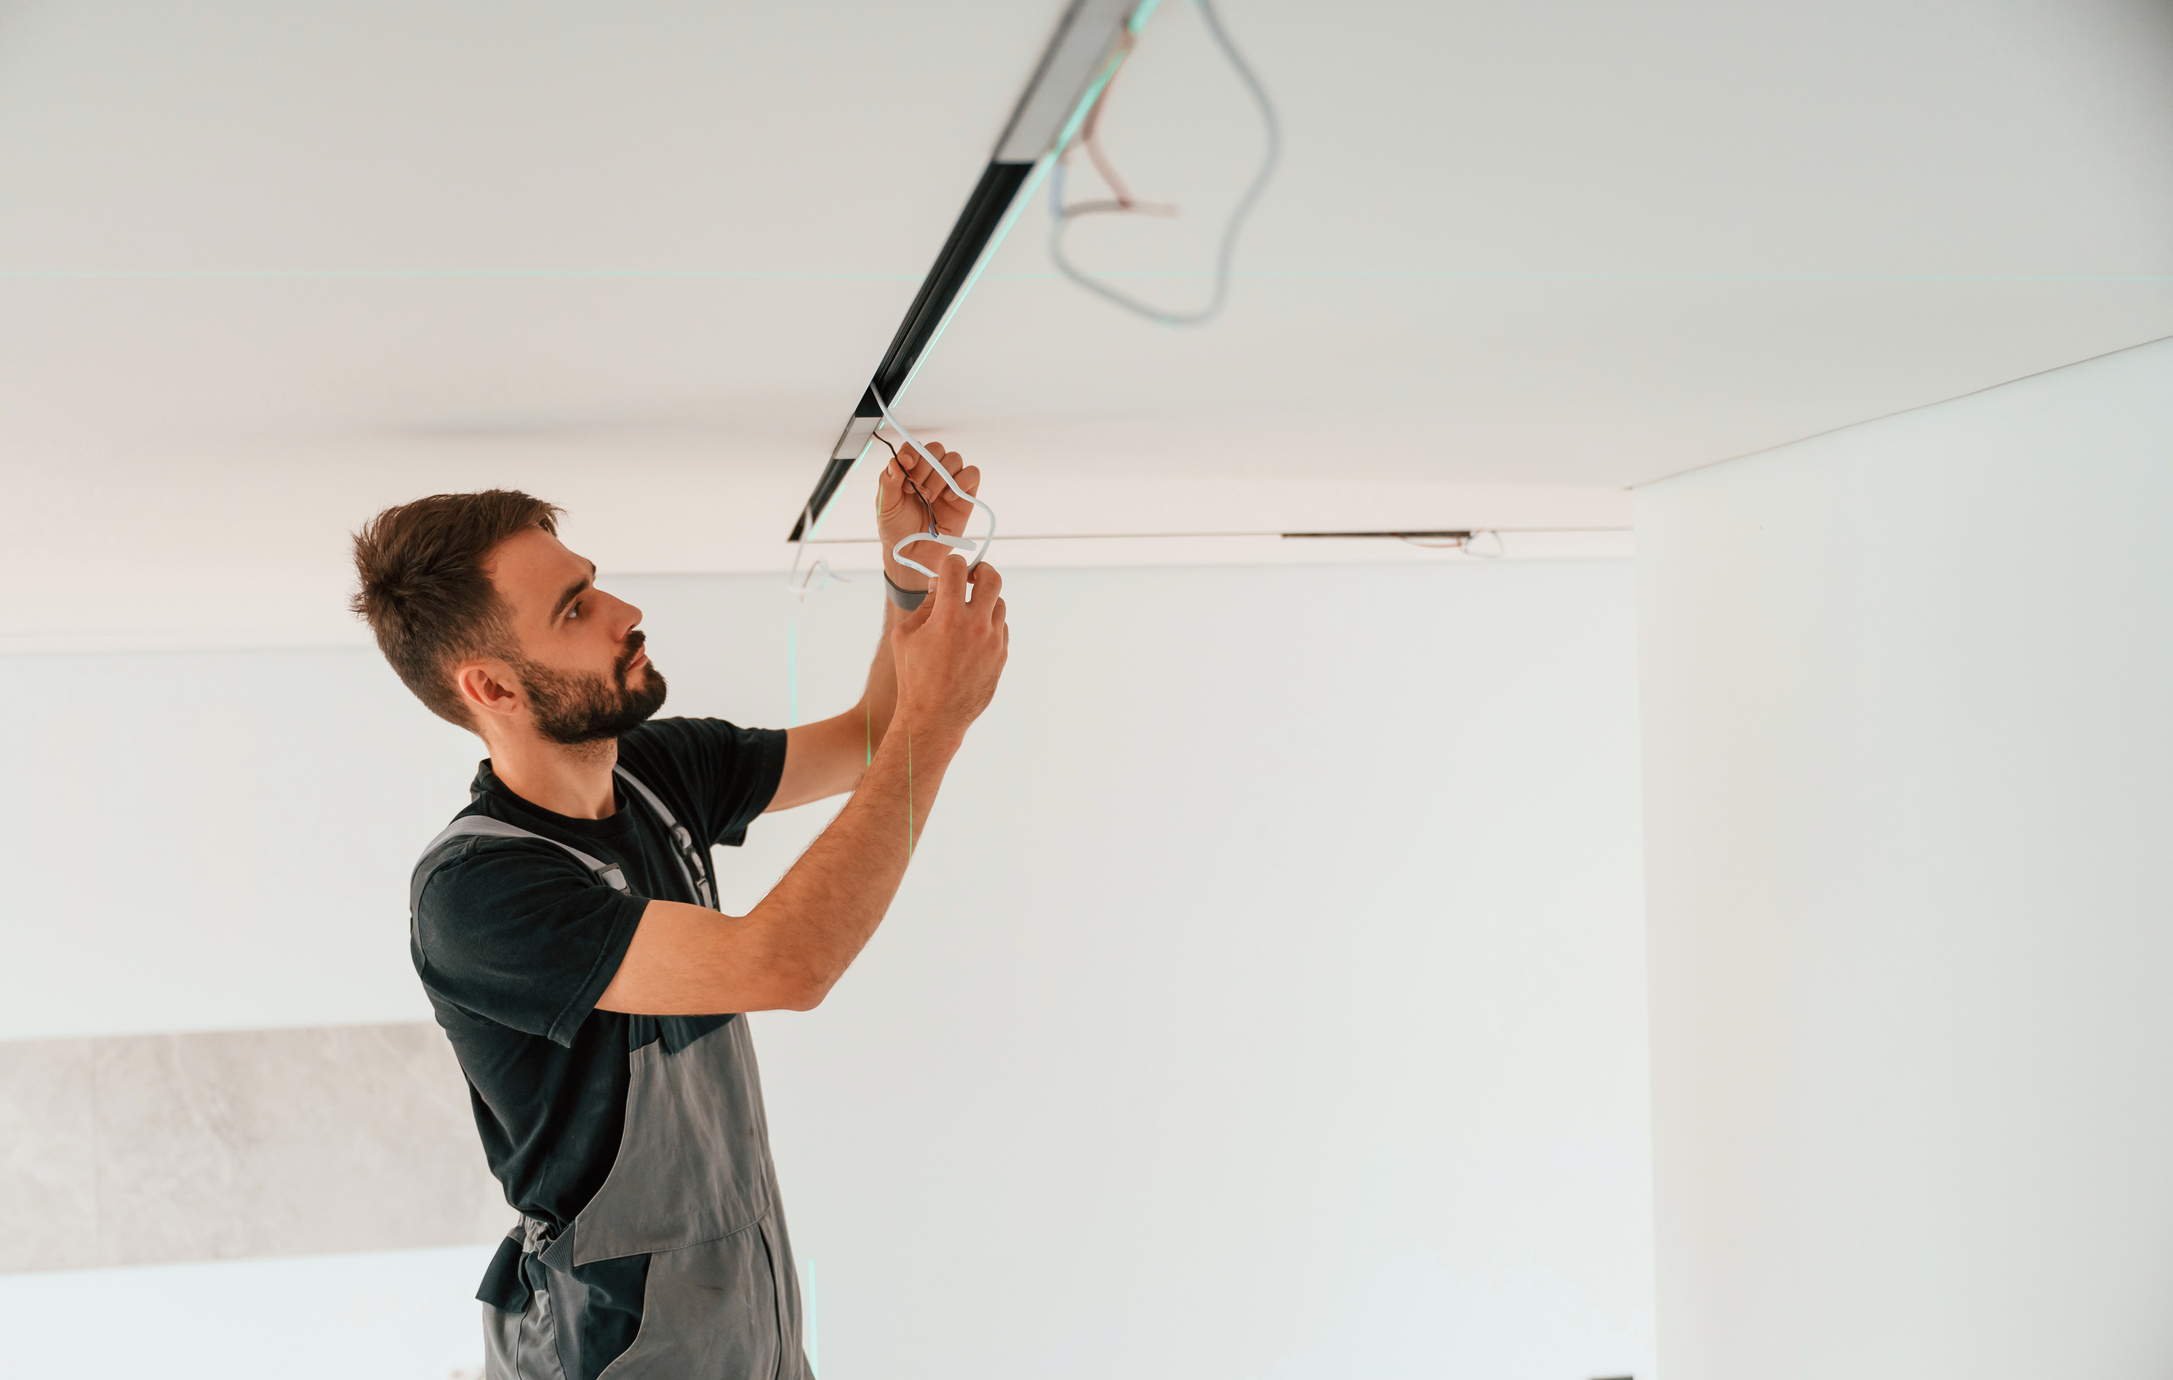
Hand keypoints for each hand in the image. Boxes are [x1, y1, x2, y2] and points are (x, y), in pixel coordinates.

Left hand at [876, 438, 981, 589]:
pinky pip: (972, 474)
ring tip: (930, 498)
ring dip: (941, 476)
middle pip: (936, 449)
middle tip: (916, 491)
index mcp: (910, 470)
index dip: (912, 452)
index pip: (914, 448)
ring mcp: (949, 482)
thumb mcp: (885, 506)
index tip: (906, 464)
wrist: (914, 554)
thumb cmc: (898, 529)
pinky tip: (949, 497)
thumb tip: (896, 461)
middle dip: (926, 467)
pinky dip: (963, 481)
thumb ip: (888, 482)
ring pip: (954, 459)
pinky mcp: (965, 495)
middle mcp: (930, 472)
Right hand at [890, 554, 1007, 745]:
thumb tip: (941, 586)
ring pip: (999, 603)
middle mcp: (976, 626)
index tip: (948, 570)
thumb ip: (925, 605)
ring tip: (967, 612)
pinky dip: (989, 624)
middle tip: (971, 576)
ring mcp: (993, 642)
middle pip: (993, 578)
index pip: (958, 568)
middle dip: (981, 570)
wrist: (934, 717)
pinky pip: (1001, 627)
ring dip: (984, 600)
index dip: (951, 563)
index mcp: (949, 617)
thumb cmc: (913, 677)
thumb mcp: (905, 635)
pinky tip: (972, 635)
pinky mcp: (1001, 655)